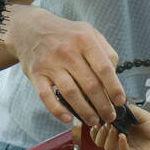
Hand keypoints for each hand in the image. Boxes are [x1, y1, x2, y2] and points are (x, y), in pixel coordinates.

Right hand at [6, 6, 125, 125]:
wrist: (30, 28)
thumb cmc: (65, 34)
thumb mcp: (89, 32)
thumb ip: (106, 52)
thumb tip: (115, 77)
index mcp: (84, 40)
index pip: (104, 68)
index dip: (114, 88)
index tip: (120, 101)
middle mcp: (67, 51)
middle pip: (90, 85)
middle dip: (103, 105)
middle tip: (110, 116)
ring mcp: (50, 63)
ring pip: (71, 93)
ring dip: (85, 111)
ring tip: (94, 120)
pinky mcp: (36, 74)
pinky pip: (46, 97)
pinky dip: (58, 110)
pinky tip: (68, 118)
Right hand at [90, 103, 149, 149]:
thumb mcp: (138, 114)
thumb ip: (124, 109)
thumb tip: (111, 104)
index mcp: (119, 132)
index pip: (100, 133)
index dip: (96, 127)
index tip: (98, 118)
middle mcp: (120, 143)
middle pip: (100, 142)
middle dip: (100, 132)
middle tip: (106, 124)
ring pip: (108, 148)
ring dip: (109, 137)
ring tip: (115, 128)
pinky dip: (121, 145)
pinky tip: (123, 137)